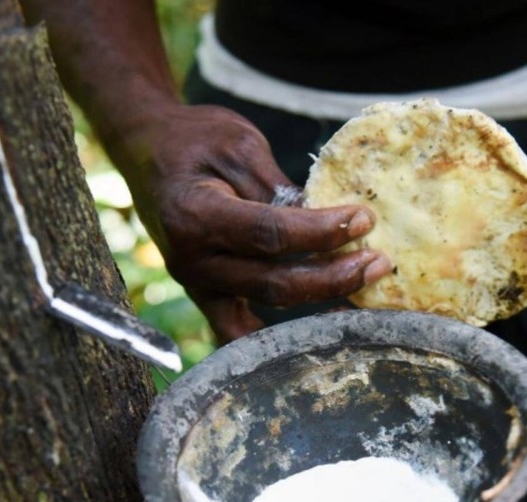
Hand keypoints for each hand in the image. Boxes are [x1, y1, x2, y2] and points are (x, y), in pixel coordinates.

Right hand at [112, 102, 391, 342]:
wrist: (146, 148)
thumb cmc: (194, 138)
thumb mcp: (240, 145)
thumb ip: (280, 188)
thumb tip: (329, 223)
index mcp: (196, 214)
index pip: (270, 233)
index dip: (321, 231)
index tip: (364, 221)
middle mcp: (192, 259)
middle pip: (274, 281)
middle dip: (333, 276)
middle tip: (380, 264)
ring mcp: (195, 282)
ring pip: (266, 304)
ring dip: (319, 299)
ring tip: (363, 289)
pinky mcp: (202, 292)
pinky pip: (237, 328)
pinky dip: (273, 337)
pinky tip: (316, 335)